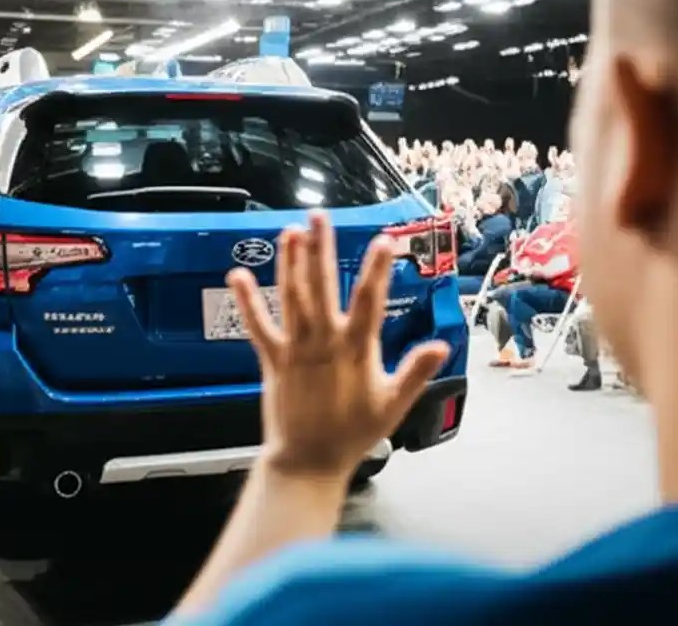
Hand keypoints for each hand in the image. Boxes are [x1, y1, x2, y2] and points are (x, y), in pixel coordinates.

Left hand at [227, 212, 448, 479]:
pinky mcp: (273, 360)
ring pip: (292, 297)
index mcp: (356, 350)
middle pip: (323, 287)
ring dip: (290, 263)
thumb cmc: (354, 433)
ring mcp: (296, 349)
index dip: (378, 270)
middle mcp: (324, 342)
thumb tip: (442, 346)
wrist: (310, 459)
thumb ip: (416, 372)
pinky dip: (246, 301)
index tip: (384, 241)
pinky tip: (236, 276)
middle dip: (322, 249)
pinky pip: (258, 326)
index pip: (370, 301)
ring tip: (290, 232)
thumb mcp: (394, 404)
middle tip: (319, 217)